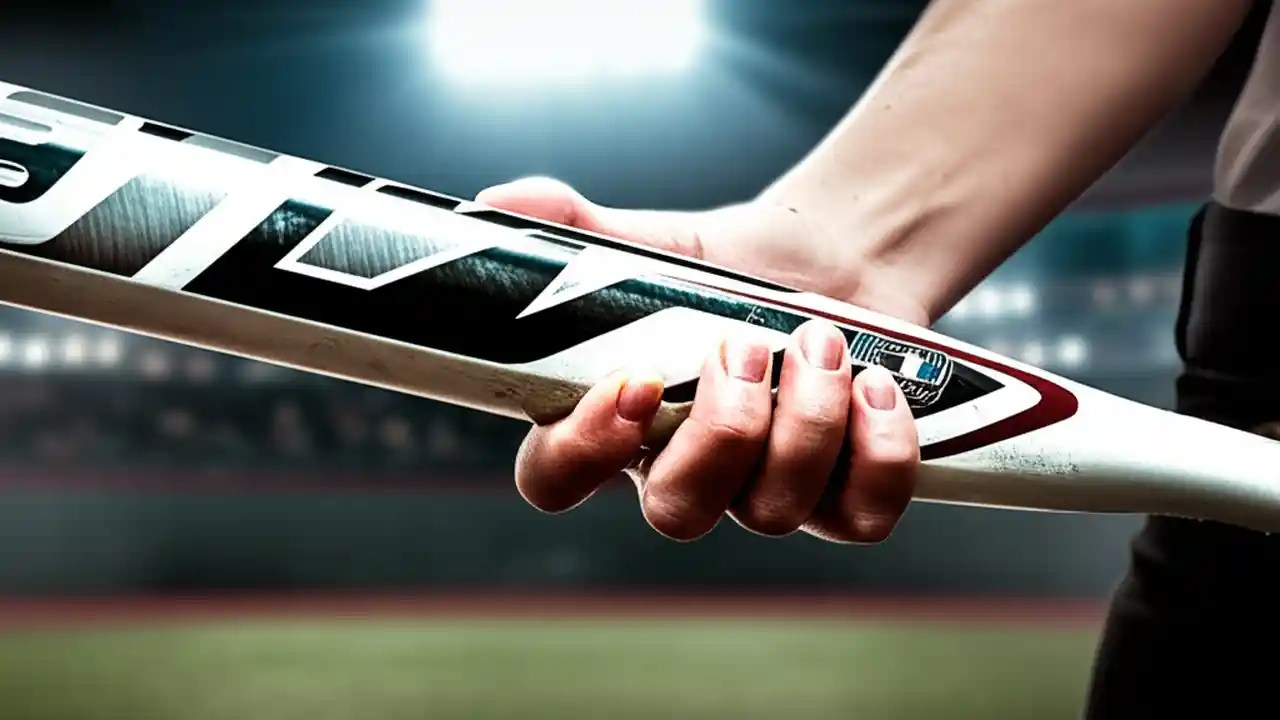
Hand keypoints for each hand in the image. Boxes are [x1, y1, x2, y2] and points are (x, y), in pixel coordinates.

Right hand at [478, 177, 921, 543]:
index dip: (582, 451)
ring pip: (774, 511)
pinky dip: (879, 451)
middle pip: (677, 513)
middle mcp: (686, 473)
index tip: (632, 384)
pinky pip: (861, 515)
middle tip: (743, 345)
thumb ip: (577, 232)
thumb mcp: (655, 246)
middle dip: (722, 432)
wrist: (839, 264)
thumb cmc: (733, 270)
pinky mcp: (845, 499)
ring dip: (806, 416)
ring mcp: (766, 496)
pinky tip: (876, 384)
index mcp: (619, 424)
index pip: (556, 477)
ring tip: (821, 337)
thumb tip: (493, 206)